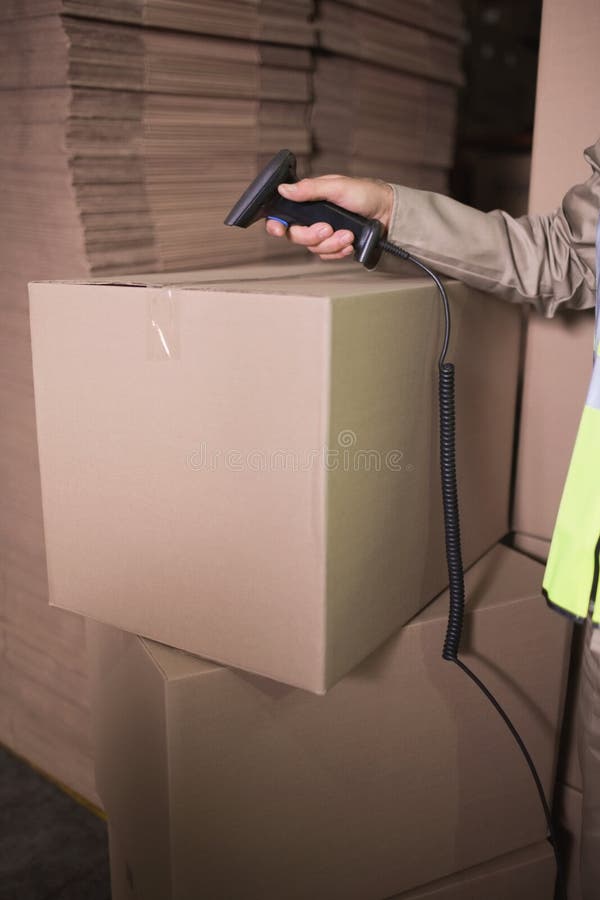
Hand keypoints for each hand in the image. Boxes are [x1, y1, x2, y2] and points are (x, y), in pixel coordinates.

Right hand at [265, 174, 393, 259]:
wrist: (389, 214)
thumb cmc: (366, 194)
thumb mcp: (337, 186)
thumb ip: (310, 189)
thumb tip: (284, 189)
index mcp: (309, 201)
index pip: (284, 215)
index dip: (276, 224)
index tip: (279, 229)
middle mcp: (313, 218)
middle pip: (295, 236)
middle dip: (312, 235)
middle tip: (328, 229)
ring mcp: (324, 234)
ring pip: (313, 248)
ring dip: (332, 244)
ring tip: (349, 234)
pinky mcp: (335, 246)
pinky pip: (327, 256)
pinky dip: (339, 251)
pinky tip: (350, 242)